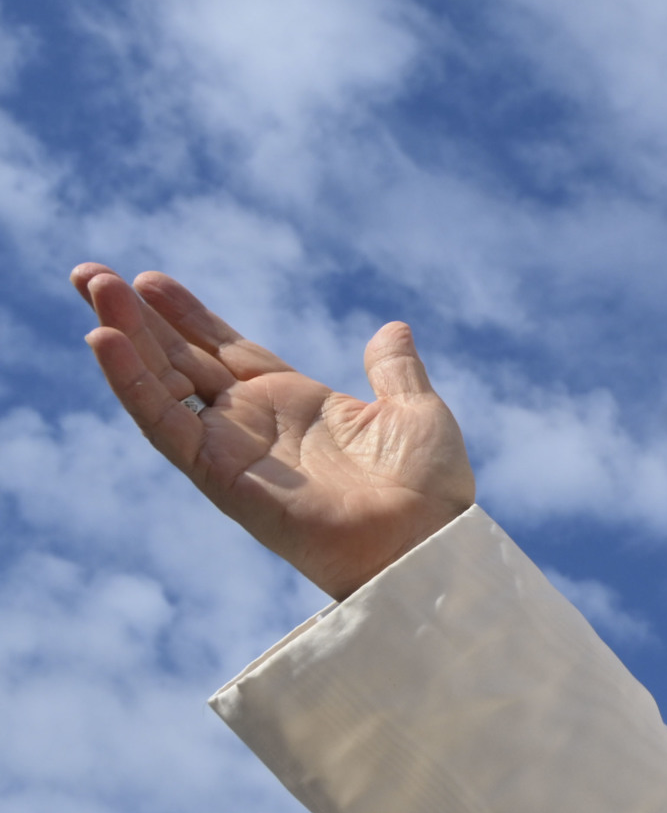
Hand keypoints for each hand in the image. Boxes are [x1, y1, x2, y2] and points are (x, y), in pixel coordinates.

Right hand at [74, 266, 475, 599]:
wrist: (428, 540)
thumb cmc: (430, 490)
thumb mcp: (414, 411)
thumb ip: (394, 369)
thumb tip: (393, 328)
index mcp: (295, 403)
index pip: (227, 350)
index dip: (189, 316)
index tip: (150, 280)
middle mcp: (255, 423)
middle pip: (182, 360)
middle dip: (136, 318)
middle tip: (90, 273)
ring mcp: (233, 448)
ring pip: (163, 384)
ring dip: (125, 337)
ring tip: (92, 285)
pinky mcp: (220, 474)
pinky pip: (166, 425)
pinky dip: (134, 385)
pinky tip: (107, 343)